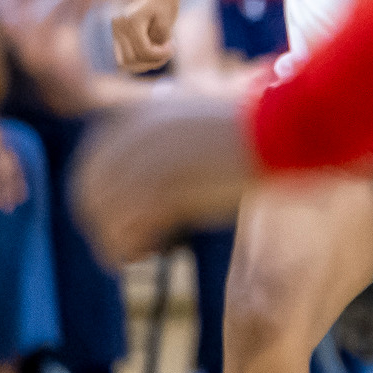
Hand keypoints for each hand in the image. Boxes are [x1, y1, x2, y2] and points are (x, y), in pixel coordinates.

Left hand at [71, 92, 257, 265]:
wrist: (282, 129)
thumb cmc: (255, 128)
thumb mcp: (198, 121)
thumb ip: (168, 140)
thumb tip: (154, 173)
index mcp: (136, 116)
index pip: (93, 162)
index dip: (98, 194)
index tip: (113, 216)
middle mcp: (131, 137)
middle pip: (89, 189)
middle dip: (99, 220)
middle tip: (121, 244)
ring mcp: (144, 163)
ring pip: (102, 212)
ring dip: (112, 239)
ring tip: (135, 255)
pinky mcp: (162, 191)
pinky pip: (125, 228)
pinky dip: (128, 247)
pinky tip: (147, 254)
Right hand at [111, 0, 181, 72]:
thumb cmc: (164, 3)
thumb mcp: (167, 18)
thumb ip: (160, 35)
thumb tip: (151, 53)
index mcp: (130, 20)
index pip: (144, 50)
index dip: (161, 55)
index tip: (173, 47)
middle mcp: (117, 26)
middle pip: (132, 59)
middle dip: (153, 60)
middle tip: (168, 50)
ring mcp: (113, 32)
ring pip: (125, 63)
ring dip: (145, 63)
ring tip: (160, 53)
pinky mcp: (113, 37)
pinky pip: (122, 60)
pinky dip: (137, 62)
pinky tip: (152, 55)